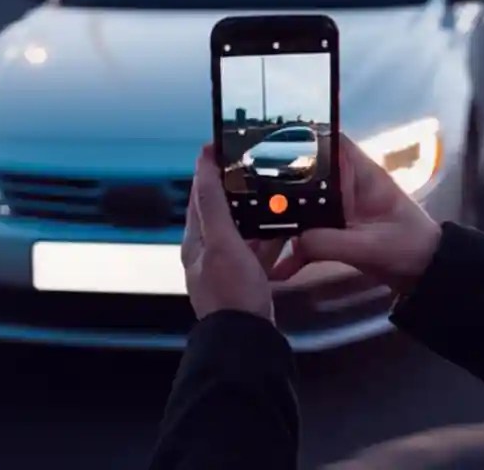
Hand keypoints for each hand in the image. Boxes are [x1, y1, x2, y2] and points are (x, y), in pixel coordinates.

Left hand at [182, 147, 284, 321]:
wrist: (246, 339)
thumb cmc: (230, 292)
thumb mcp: (222, 242)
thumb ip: (213, 204)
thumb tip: (203, 164)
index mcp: (195, 239)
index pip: (199, 193)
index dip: (209, 167)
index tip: (223, 144)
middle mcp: (209, 250)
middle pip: (224, 208)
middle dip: (239, 186)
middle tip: (258, 164)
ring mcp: (230, 264)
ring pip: (244, 227)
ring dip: (258, 209)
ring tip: (277, 189)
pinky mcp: (249, 276)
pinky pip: (260, 247)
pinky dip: (272, 235)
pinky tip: (288, 226)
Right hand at [270, 135, 441, 293]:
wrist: (426, 276)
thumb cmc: (410, 249)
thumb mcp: (370, 246)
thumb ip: (330, 242)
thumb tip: (294, 241)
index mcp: (362, 176)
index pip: (332, 143)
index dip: (304, 138)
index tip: (272, 143)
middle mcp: (348, 188)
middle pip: (308, 176)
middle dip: (280, 188)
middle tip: (250, 196)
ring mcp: (341, 211)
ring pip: (303, 209)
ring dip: (282, 224)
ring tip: (257, 239)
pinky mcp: (338, 233)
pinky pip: (310, 238)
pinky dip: (295, 252)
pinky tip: (279, 270)